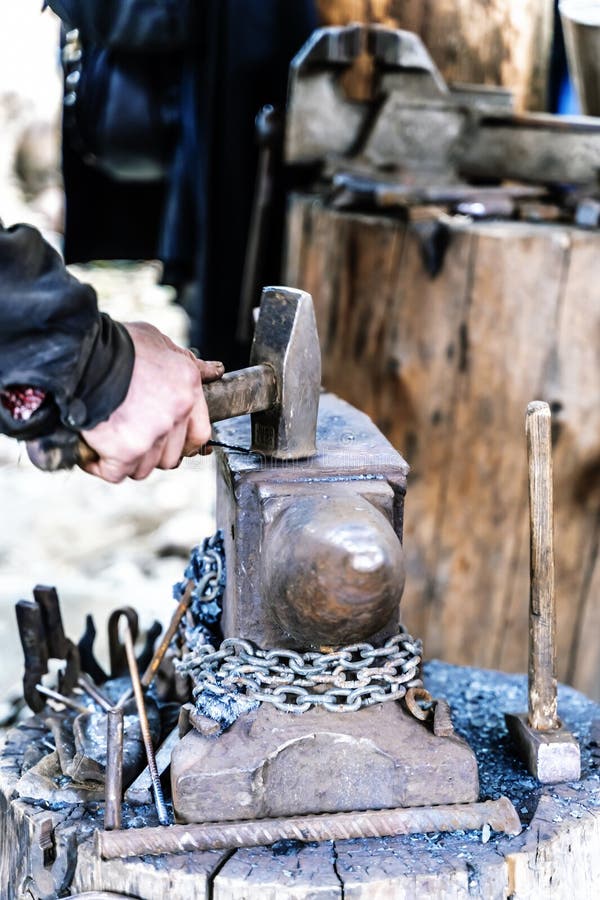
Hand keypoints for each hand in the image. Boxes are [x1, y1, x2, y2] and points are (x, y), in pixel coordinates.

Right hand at [81, 322, 222, 482]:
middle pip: (170, 456)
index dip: (182, 443)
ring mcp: (152, 435)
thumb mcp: (159, 342)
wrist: (81, 352)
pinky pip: (116, 472)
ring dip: (126, 459)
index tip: (167, 443)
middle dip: (151, 452)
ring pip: (144, 467)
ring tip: (108, 438)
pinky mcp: (126, 451)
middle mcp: (175, 414)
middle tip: (129, 436)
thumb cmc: (117, 344)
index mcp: (188, 389)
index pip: (199, 434)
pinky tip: (92, 450)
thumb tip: (214, 371)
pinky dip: (101, 465)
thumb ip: (187, 362)